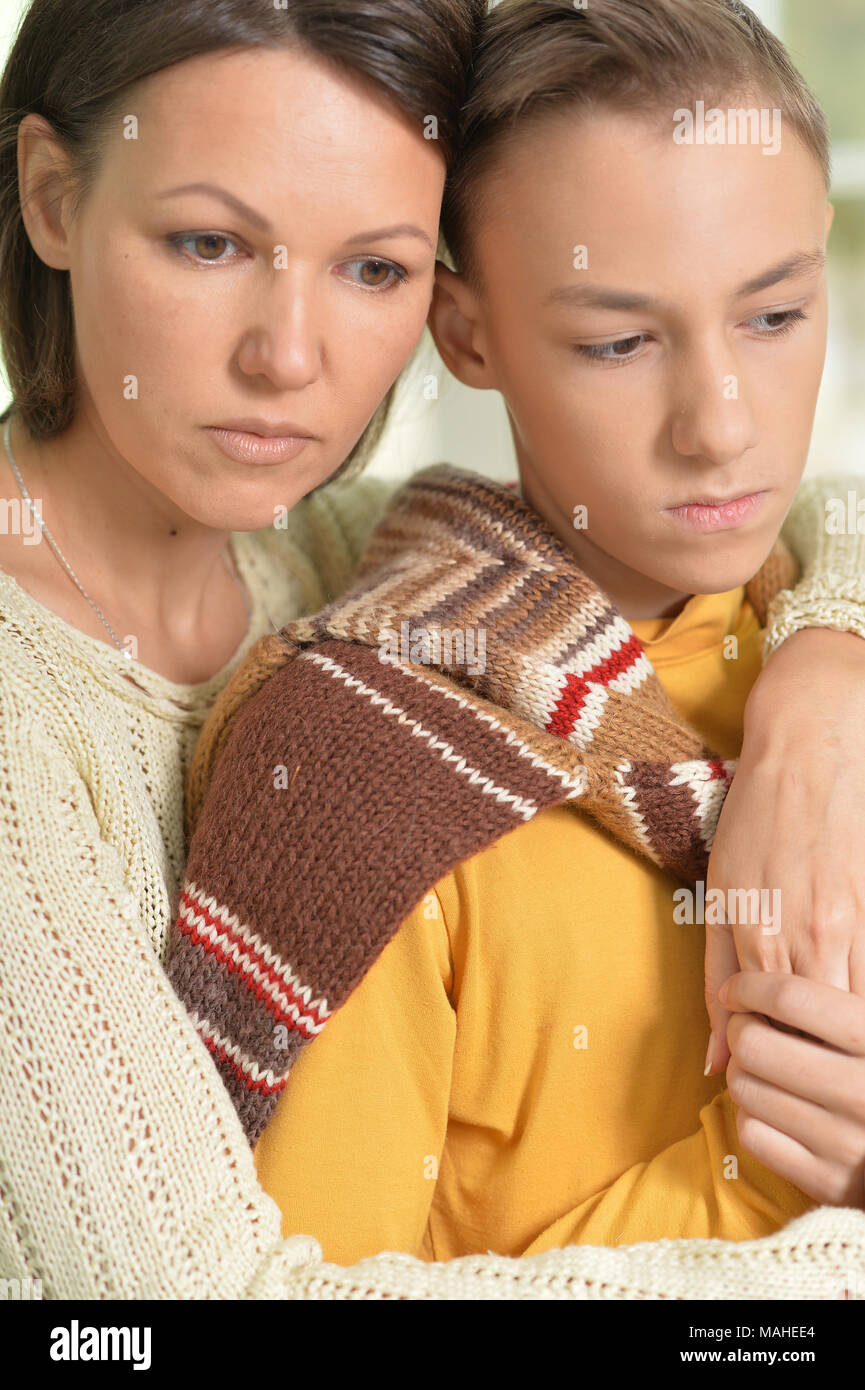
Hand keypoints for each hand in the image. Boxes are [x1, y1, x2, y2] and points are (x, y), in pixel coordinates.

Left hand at [704, 627, 864, 1075]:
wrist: (810, 740)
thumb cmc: (757, 815)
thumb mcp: (718, 890)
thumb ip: (715, 977)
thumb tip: (712, 1060)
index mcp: (756, 933)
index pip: (765, 1033)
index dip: (770, 1067)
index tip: (773, 1080)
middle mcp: (806, 933)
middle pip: (816, 1034)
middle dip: (814, 1066)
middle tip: (811, 1074)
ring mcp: (851, 918)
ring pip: (856, 1014)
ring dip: (845, 1039)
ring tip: (838, 1052)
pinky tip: (859, 1013)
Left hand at [721, 970, 864, 1208]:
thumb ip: (826, 1002)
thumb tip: (742, 986)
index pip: (791, 997)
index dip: (749, 987)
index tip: (737, 990)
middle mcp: (862, 1091)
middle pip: (753, 1043)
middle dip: (738, 1030)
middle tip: (747, 1030)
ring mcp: (844, 1141)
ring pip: (744, 1088)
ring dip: (740, 1073)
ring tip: (762, 1070)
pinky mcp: (827, 1182)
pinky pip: (752, 1135)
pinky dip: (750, 1117)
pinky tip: (772, 1108)